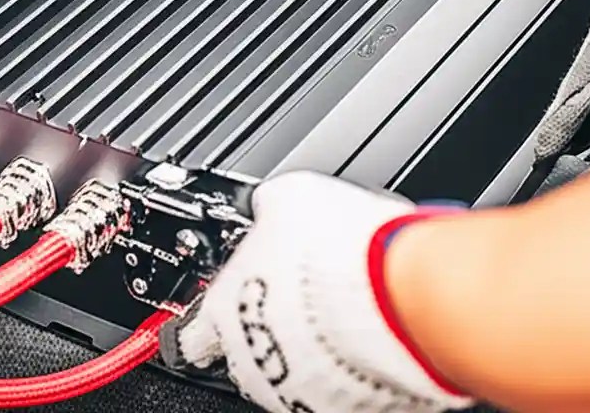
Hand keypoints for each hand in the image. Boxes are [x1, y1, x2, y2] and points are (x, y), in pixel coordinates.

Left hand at [159, 172, 471, 412]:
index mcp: (225, 311)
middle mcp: (250, 360)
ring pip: (288, 367)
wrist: (397, 293)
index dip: (209, 315)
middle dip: (269, 320)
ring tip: (338, 309)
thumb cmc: (341, 249)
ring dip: (305, 344)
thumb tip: (267, 202)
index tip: (220, 309)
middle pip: (245, 347)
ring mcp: (292, 389)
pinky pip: (330, 384)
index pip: (191, 333)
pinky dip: (342, 362)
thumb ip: (266, 209)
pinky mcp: (336, 404)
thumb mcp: (290, 197)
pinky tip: (362, 332)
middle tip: (301, 292)